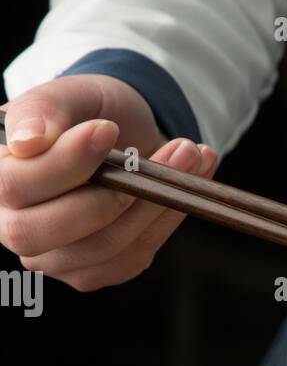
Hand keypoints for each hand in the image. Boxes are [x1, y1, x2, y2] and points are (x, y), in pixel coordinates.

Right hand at [0, 73, 217, 290]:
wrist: (121, 135)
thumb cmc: (86, 113)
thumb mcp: (69, 94)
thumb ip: (42, 108)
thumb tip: (26, 141)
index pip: (15, 187)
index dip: (64, 164)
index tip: (107, 130)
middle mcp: (14, 227)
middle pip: (45, 234)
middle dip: (110, 195)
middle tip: (162, 154)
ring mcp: (55, 258)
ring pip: (103, 247)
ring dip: (156, 202)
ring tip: (190, 153)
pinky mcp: (97, 271)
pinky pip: (134, 255)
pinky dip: (169, 217)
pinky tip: (189, 182)